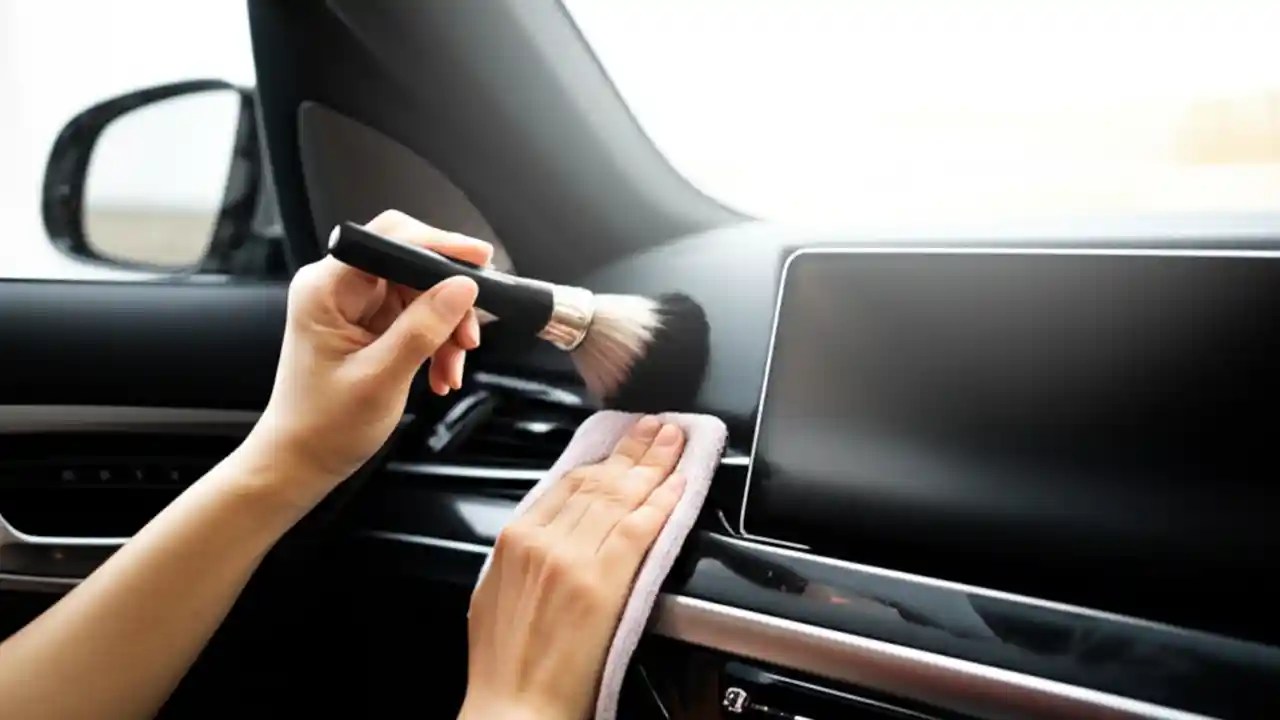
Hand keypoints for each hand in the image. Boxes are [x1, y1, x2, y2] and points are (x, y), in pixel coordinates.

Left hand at [244, 210, 492, 507]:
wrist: (302, 460)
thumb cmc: (323, 426)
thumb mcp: (381, 378)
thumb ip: (423, 329)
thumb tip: (463, 288)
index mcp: (325, 288)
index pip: (388, 240)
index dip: (438, 244)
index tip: (478, 260)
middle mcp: (337, 287)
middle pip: (411, 265)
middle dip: (448, 301)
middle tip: (469, 338)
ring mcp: (354, 305)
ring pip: (421, 293)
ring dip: (446, 329)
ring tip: (452, 368)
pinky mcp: (368, 323)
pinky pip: (417, 317)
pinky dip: (436, 343)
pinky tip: (440, 373)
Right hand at [461, 416, 686, 719]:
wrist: (515, 706)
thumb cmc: (505, 663)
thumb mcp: (495, 591)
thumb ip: (525, 553)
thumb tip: (552, 529)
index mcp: (515, 539)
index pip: (568, 484)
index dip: (603, 459)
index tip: (622, 445)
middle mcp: (543, 540)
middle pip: (599, 482)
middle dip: (634, 451)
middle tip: (658, 428)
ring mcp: (574, 558)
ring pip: (621, 497)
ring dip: (654, 465)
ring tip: (674, 442)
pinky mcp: (603, 581)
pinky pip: (640, 528)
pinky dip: (662, 502)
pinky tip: (679, 483)